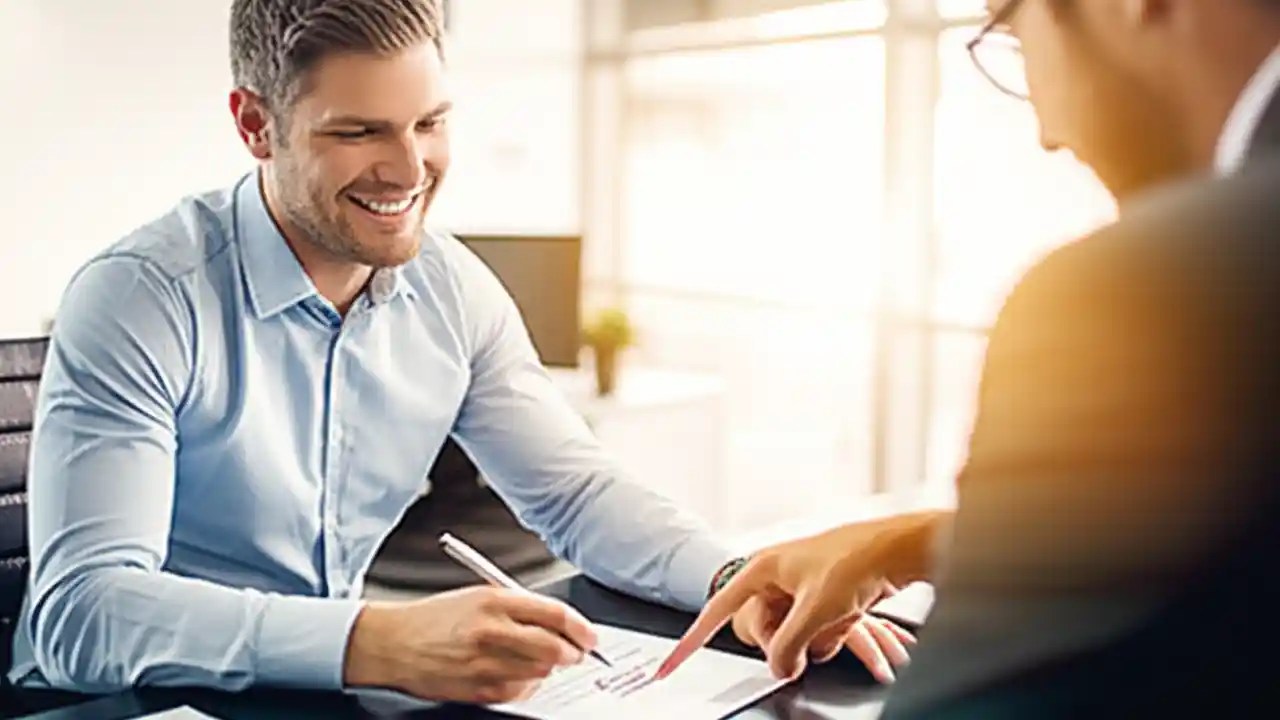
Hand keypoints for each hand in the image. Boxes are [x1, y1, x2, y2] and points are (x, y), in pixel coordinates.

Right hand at [343, 586, 596, 703]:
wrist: (394, 642)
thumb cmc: (436, 618)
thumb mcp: (479, 596)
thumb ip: (519, 607)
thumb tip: (560, 624)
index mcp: (493, 600)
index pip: (554, 614)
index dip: (580, 627)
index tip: (589, 635)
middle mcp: (490, 630)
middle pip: (553, 647)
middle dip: (572, 652)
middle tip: (575, 652)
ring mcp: (483, 662)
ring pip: (540, 672)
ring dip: (548, 668)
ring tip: (541, 660)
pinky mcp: (477, 688)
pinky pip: (519, 691)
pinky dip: (526, 685)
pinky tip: (517, 674)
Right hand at [657, 513, 939, 680]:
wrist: (895, 550)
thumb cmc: (853, 562)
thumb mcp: (814, 612)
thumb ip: (787, 646)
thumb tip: (779, 668)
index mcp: (761, 570)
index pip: (715, 612)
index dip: (690, 643)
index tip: (668, 667)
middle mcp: (776, 578)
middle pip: (763, 632)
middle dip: (790, 641)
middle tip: (812, 632)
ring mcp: (799, 590)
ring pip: (793, 637)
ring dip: (819, 636)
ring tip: (841, 613)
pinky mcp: (821, 599)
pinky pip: (815, 633)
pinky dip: (834, 631)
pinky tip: (852, 612)